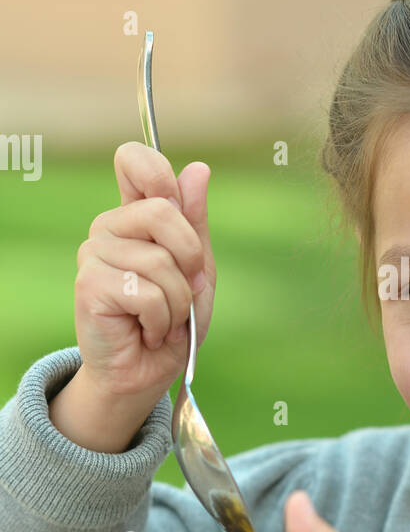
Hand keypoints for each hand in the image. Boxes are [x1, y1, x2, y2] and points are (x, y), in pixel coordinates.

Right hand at [72, 141, 216, 401]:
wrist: (148, 372)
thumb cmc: (174, 320)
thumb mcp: (198, 268)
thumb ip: (195, 221)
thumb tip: (198, 169)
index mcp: (135, 214)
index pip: (133, 159)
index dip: (158, 172)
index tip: (174, 200)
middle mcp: (109, 227)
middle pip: (163, 210)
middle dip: (191, 258)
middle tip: (186, 289)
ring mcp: (93, 253)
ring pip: (160, 261)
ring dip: (179, 302)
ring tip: (166, 319)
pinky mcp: (88, 284)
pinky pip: (147, 293)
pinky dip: (163, 320)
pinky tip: (149, 331)